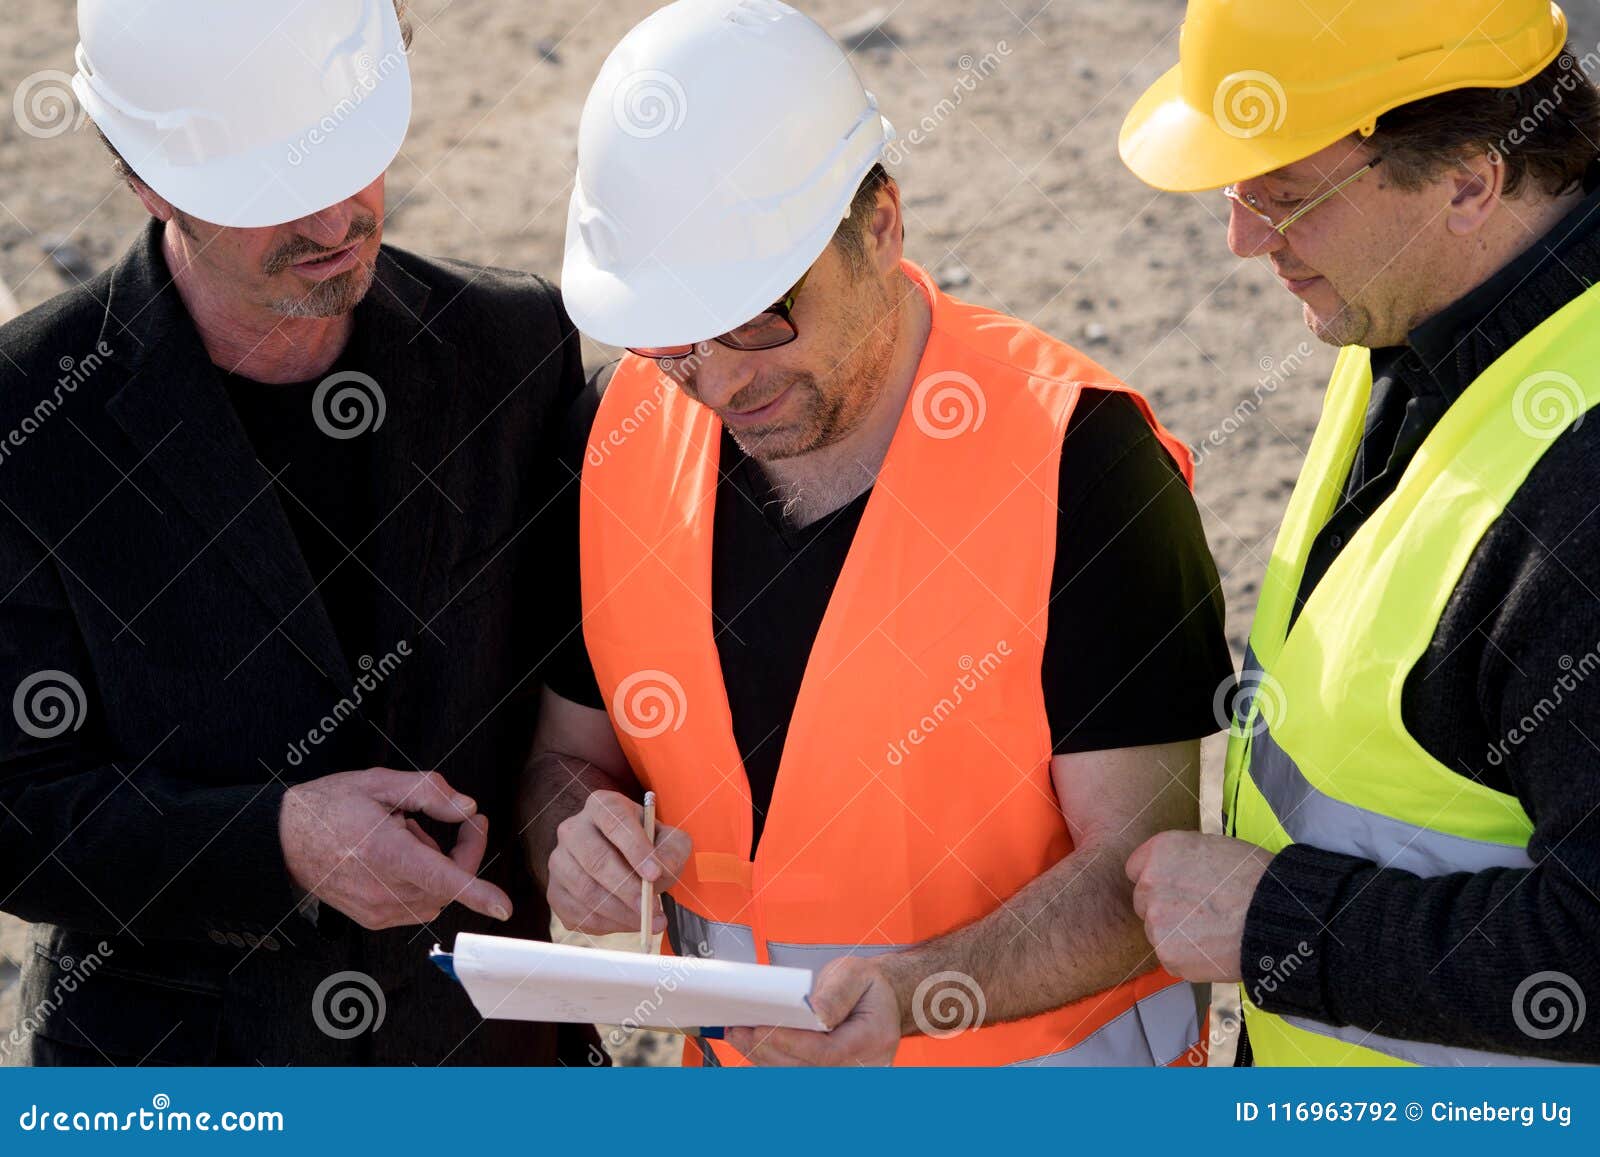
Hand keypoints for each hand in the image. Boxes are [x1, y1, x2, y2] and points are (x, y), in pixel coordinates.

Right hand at [279, 768, 512, 929]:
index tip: (503, 907)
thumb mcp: (379, 783)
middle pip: (449, 883)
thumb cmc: (330, 806)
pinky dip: (423, 880)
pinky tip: (398, 856)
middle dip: (465, 851)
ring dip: (440, 866)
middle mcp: (382, 890)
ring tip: (408, 834)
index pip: (442, 878)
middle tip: (460, 818)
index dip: (477, 893)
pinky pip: (418, 904)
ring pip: (437, 895)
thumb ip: (429, 792)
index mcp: (385, 853)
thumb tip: (467, 808)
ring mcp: (376, 910)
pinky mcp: (374, 919)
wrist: (282, 840)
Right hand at [546, 789, 690, 935]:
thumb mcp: (670, 840)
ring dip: (619, 912)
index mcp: (603, 806)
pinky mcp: (554, 891)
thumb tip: (660, 872)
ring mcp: (559, 860)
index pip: (615, 822)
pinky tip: (628, 923)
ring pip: (585, 890)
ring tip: (647, 921)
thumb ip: (672, 851)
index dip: (635, 849)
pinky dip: (606, 924)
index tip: (655, 874)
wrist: (624, 861)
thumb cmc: (650, 847)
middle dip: (627, 888)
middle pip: (595, 859)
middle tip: (652, 908)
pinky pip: (576, 913)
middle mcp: (573, 829)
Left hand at [725, 956, 902, 1065]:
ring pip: (796, 1075)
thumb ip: (835, 993)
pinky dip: (769, 1059)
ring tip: (738, 1034)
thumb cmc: (867, 987)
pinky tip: (750, 1043)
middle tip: (740, 1029)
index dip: (792, 1043)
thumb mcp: (856, 975)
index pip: (826, 1052)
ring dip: (763, 1056)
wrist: (881, 1003)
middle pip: (806, 1067)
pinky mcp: (827, 1078)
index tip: (763, 1029)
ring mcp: (844, 1077)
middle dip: (768, 1049)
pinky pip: (795, 1073)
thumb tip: (814, 1012)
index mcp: (873, 1039)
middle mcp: (860, 1067)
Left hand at [1125, 831, 1273, 982]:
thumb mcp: (1212, 847)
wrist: (1275, 916)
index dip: (1158, 881)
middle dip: (1165, 908)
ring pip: (1157, 931)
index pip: (1136, 870)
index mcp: (1159, 852)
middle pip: (1144, 902)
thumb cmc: (1254, 877)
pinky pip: (1171, 956)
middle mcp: (1150, 884)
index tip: (1175, 890)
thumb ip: (1180, 859)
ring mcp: (1156, 922)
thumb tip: (1173, 872)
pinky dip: (1188, 957)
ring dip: (1176, 933)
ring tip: (1212, 930)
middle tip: (1199, 913)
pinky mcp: (1168, 954)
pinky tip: (1213, 948)